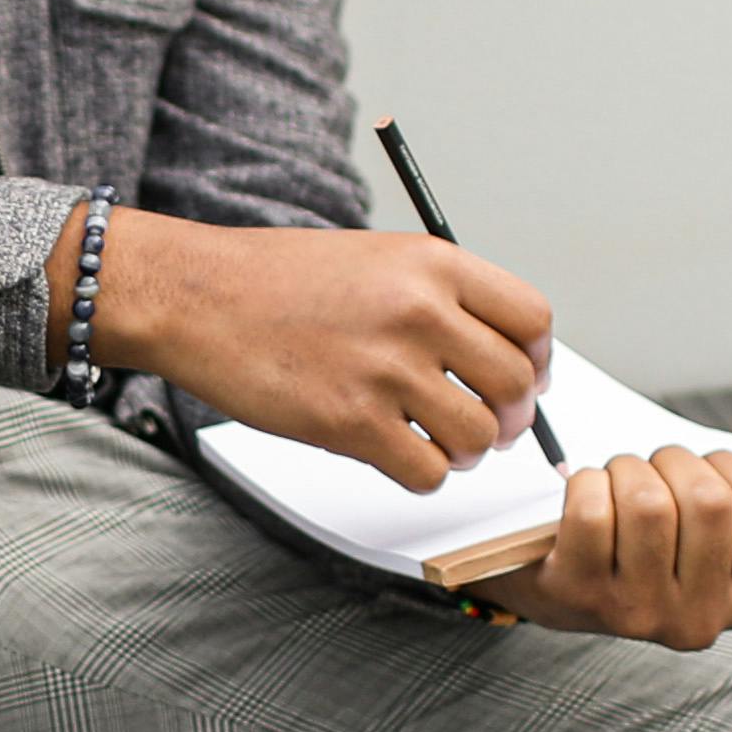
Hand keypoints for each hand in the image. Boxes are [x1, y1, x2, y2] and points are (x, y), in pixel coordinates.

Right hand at [81, 207, 556, 483]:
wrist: (196, 296)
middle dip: (508, 417)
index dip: (535, 361)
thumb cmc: (277, 279)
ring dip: (464, 451)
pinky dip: (420, 473)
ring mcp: (386, 370)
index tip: (521, 379)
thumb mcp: (377, 258)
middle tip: (486, 426)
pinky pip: (427, 472)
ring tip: (432, 440)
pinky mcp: (351, 423)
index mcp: (433, 264)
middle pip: (515, 385)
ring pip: (477, 438)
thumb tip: (500, 354)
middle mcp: (419, 312)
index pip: (532, 320)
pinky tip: (394, 452)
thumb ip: (441, 295)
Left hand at [498, 444, 731, 648]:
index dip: (727, 464)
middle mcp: (700, 622)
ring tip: (617, 482)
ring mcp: (638, 616)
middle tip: (651, 469)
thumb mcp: (720, 540)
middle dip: (674, 463)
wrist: (557, 587)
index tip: (701, 471)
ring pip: (649, 504)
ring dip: (627, 470)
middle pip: (708, 501)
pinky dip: (585, 484)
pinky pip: (592, 511)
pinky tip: (582, 497)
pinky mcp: (578, 598)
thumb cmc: (646, 551)